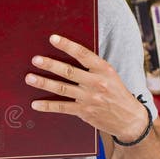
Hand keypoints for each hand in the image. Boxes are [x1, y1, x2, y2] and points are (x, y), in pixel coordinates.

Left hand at [25, 34, 148, 141]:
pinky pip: (62, 107)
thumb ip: (93, 68)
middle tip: (36, 59)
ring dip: (44, 83)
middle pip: (69, 72)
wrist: (129, 120)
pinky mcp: (84, 112)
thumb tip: (70, 55)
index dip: (67, 45)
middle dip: (51, 65)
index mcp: (104, 70)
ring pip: (62, 89)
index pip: (83, 54)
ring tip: (30, 78)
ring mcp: (89, 98)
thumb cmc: (117, 94)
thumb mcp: (110, 76)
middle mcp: (96, 83)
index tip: (53, 38)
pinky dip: (48, 106)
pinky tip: (35, 103)